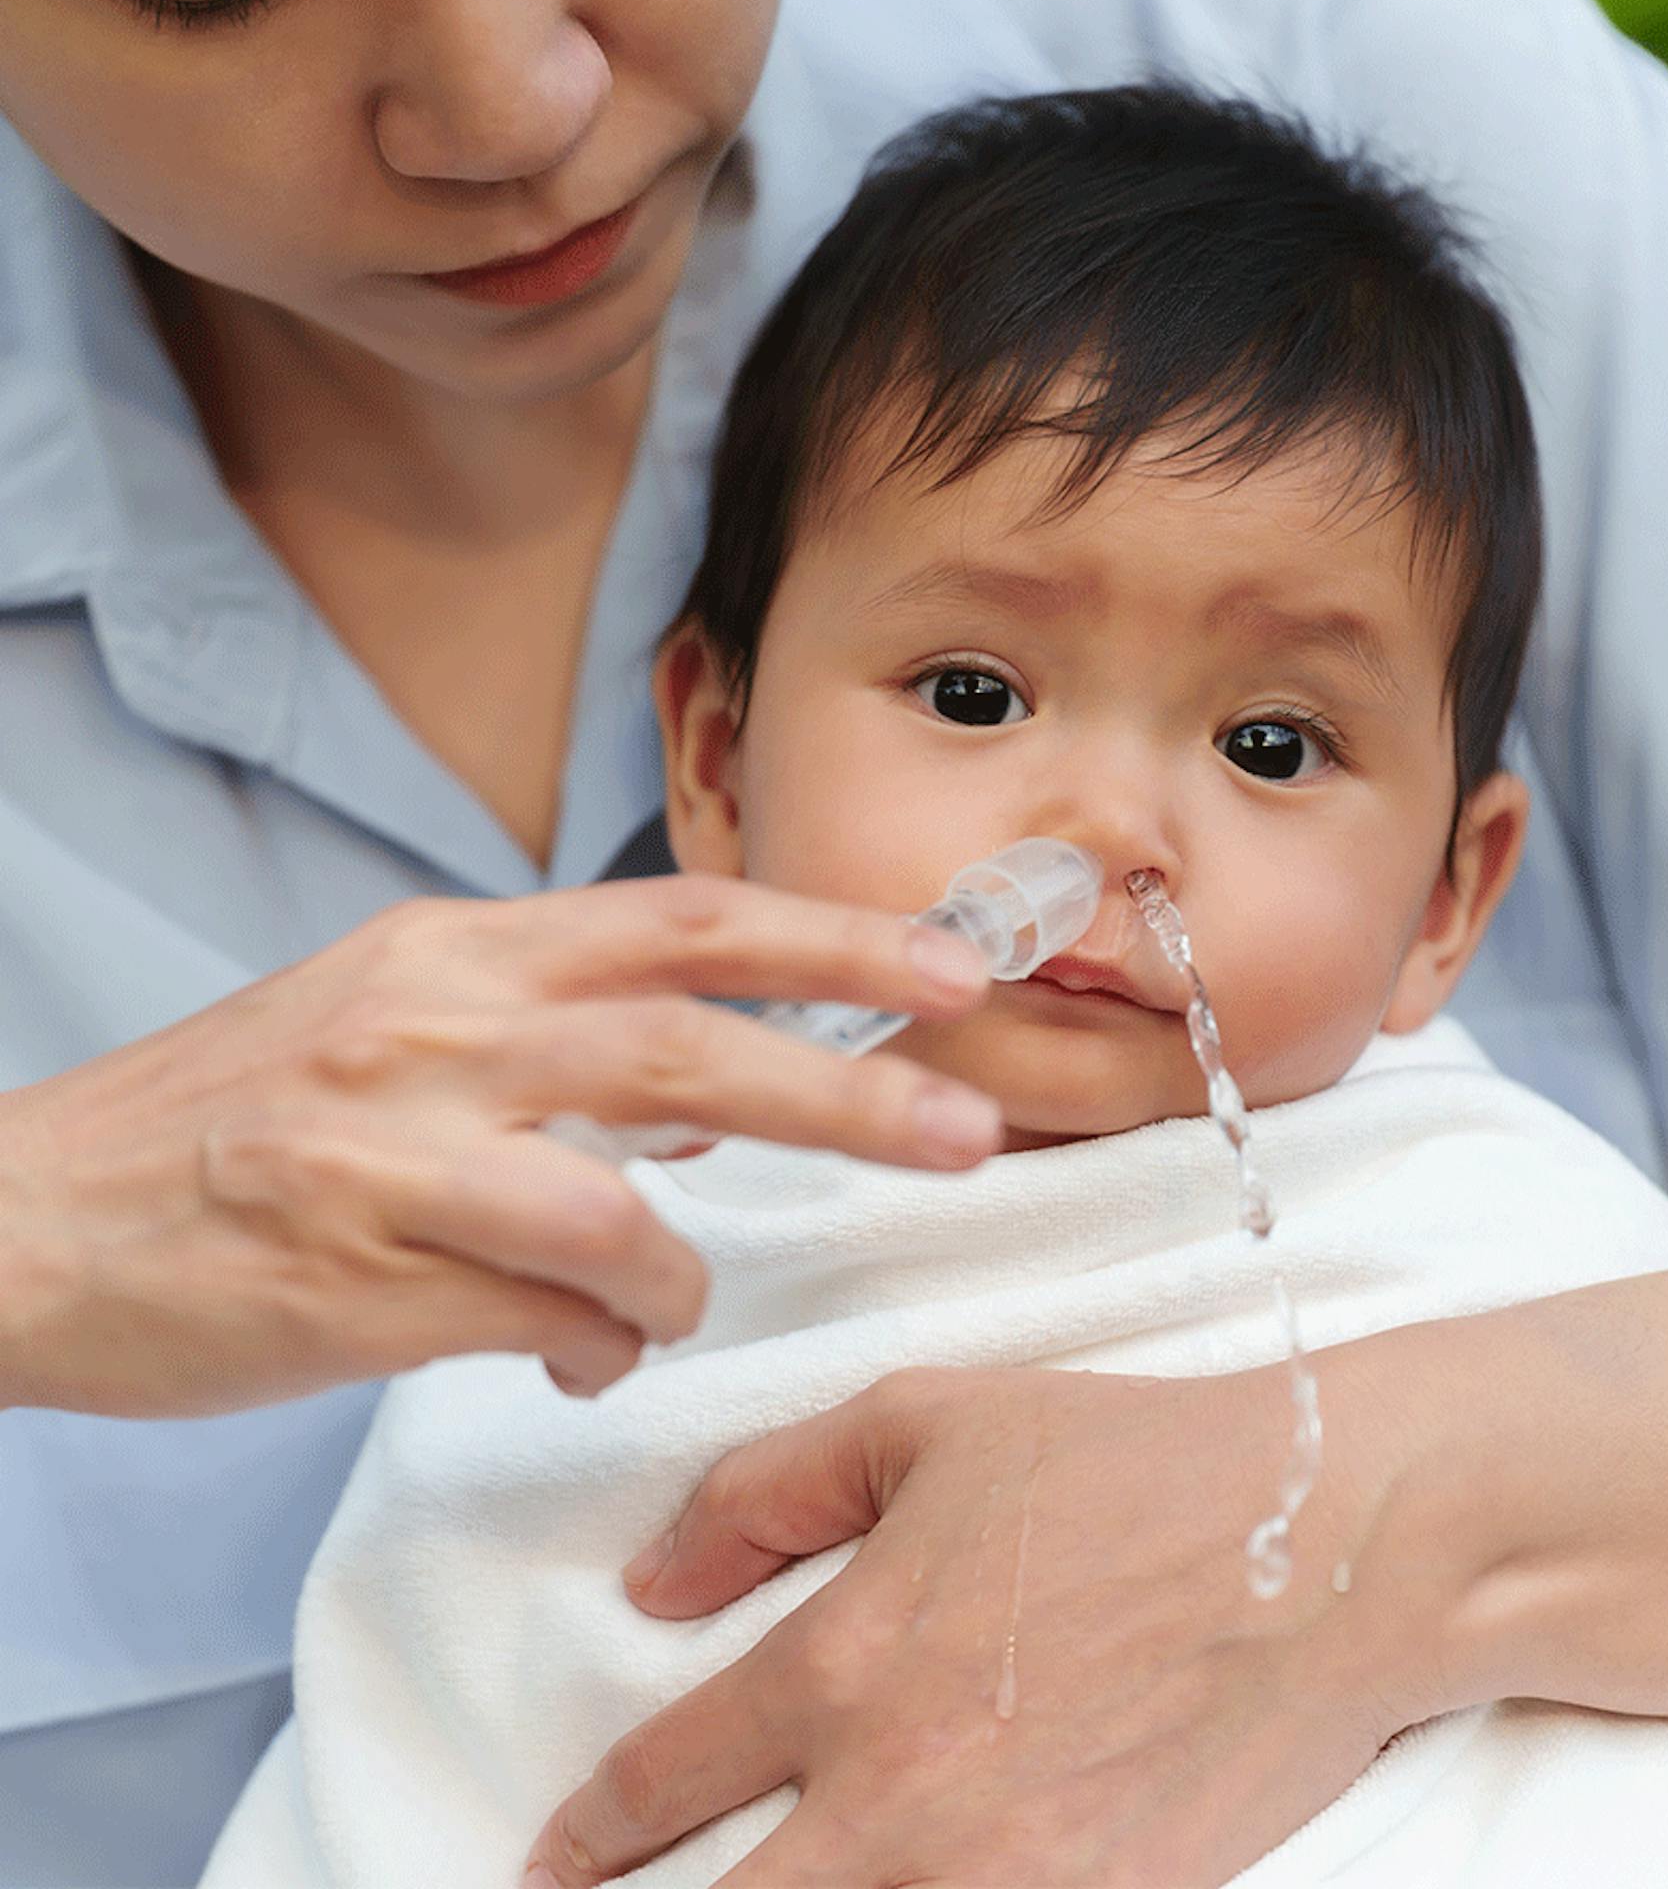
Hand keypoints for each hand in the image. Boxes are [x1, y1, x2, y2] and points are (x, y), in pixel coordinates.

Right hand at [0, 878, 997, 1416]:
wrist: (25, 1214)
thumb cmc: (237, 1123)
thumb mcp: (395, 1020)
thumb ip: (554, 1039)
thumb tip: (714, 1112)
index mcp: (457, 949)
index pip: (684, 920)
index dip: (832, 936)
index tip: (951, 969)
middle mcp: (433, 1028)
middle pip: (687, 1047)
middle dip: (849, 1091)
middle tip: (968, 1134)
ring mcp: (390, 1154)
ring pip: (623, 1213)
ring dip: (683, 1278)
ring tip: (668, 1305)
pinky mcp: (355, 1279)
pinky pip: (544, 1325)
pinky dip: (596, 1346)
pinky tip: (573, 1353)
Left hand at [526, 1345, 1482, 1887]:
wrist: (1321, 1543)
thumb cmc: (1126, 1463)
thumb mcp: (929, 1420)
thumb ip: (767, 1489)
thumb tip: (654, 1580)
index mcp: (845, 1663)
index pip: (660, 1783)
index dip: (587, 1834)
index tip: (560, 1857)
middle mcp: (898, 1801)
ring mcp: (999, 1883)